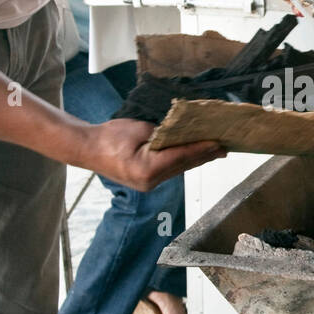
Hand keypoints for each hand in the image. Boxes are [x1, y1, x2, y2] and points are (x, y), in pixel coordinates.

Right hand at [87, 118, 224, 190]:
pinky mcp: (147, 182)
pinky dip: (184, 161)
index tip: (219, 143)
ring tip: (216, 150)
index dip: (201, 148)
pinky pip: (170, 171)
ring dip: (197, 159)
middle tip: (226, 146)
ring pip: (179, 170)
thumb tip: (181, 135)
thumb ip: (162, 134)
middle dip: (205, 155)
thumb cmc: (109, 136)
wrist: (87, 149)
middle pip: (183, 166)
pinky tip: (195, 155)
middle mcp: (150, 181)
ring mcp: (148, 184)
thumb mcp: (138, 129)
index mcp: (146, 168)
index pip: (181, 156)